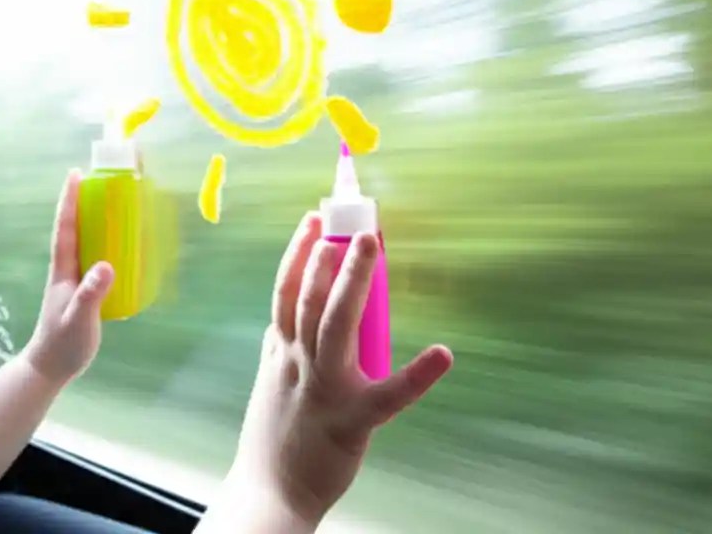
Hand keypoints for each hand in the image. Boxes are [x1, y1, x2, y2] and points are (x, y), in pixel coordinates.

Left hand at [19, 170, 113, 384]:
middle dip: (82, 203)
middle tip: (96, 179)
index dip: (70, 201)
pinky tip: (119, 246)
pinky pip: (94, 259)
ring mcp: (74, 281)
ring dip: (94, 222)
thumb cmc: (63, 343)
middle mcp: (67, 270)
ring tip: (110, 204)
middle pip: (74, 229)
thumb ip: (91, 294)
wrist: (51, 366)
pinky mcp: (84, 292)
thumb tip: (107, 266)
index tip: (75, 175)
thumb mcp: (79, 318)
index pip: (65, 229)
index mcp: (62, 270)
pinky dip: (105, 245)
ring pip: (84, 243)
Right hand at [230, 212, 452, 525]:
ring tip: (366, 245)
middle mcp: (297, 362)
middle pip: (309, 298)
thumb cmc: (276, 439)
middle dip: (326, 253)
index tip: (315, 218)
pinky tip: (442, 354)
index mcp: (281, 352)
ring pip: (333, 325)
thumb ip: (285, 350)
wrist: (269, 493)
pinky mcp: (350, 421)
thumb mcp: (273, 383)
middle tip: (345, 217)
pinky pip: (387, 396)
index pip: (286, 291)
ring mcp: (322, 389)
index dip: (299, 252)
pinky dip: (416, 375)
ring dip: (351, 282)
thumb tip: (294, 317)